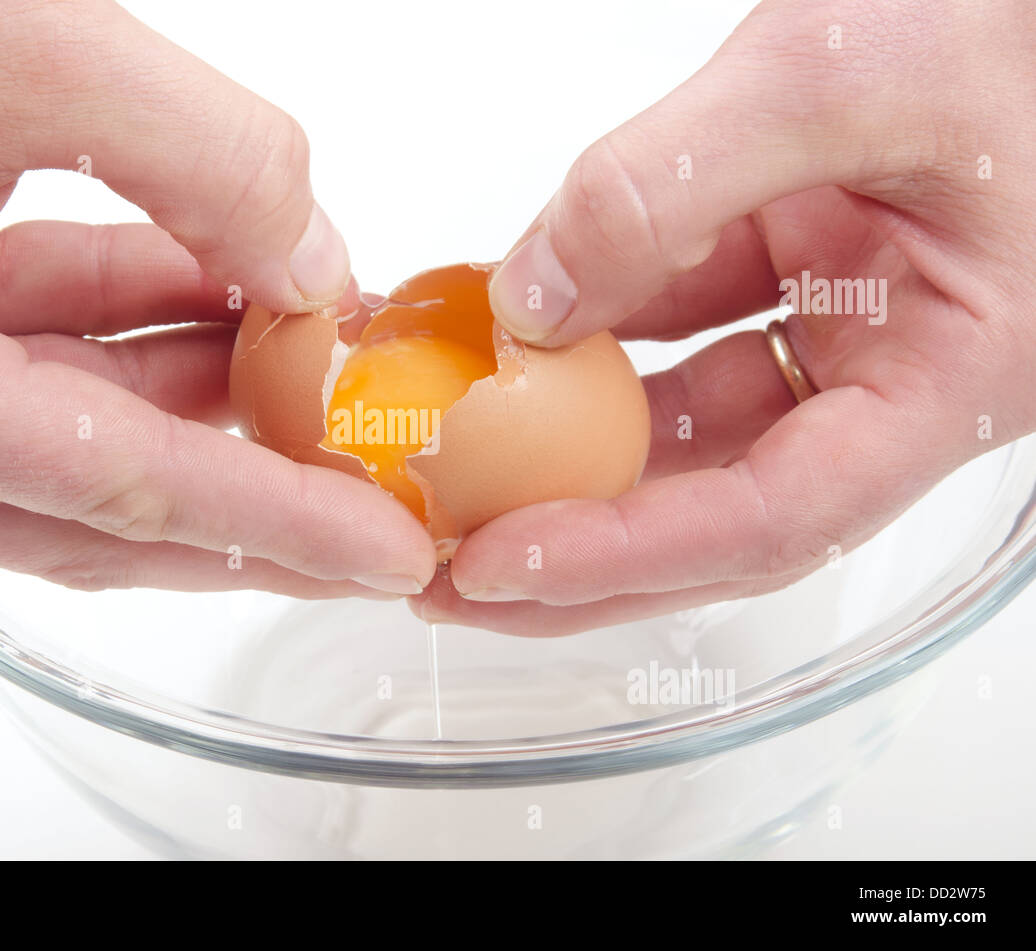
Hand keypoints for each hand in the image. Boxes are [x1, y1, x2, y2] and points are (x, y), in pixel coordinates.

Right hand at [0, 0, 436, 598]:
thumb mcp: (16, 40)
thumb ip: (201, 158)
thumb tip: (311, 267)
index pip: (123, 484)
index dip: (274, 523)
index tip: (384, 555)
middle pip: (97, 509)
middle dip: (250, 512)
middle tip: (373, 518)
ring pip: (65, 447)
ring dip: (197, 417)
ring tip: (319, 391)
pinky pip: (24, 375)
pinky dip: (130, 345)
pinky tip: (220, 306)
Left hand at [419, 0, 1035, 633]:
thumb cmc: (1008, 27)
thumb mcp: (836, 81)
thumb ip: (671, 186)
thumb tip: (531, 298)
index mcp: (947, 383)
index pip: (773, 519)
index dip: (630, 557)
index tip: (504, 565)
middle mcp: (890, 380)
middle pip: (717, 512)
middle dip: (581, 555)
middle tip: (455, 578)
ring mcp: (839, 331)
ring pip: (690, 427)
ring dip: (575, 455)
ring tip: (463, 478)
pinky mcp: (795, 279)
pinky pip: (679, 332)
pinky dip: (595, 339)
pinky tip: (516, 345)